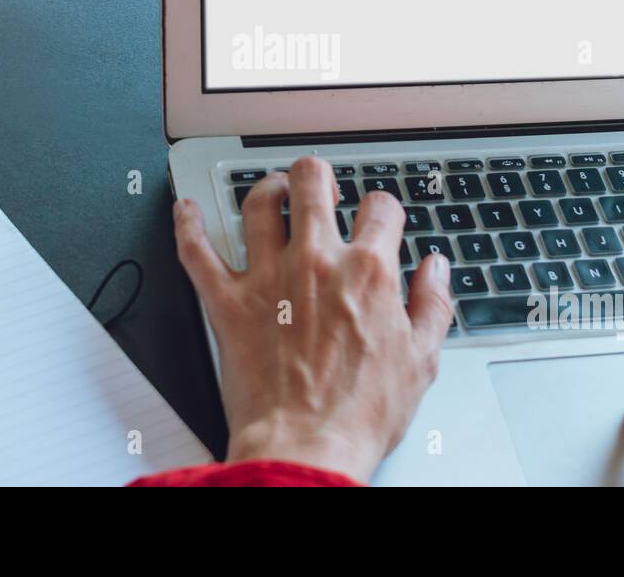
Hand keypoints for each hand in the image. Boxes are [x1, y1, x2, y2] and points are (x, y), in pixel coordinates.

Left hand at [173, 156, 453, 482]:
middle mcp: (316, 263)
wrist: (307, 447)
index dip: (382, 208)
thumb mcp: (421, 361)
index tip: (378, 219)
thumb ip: (433, 305)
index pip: (380, 207)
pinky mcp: (228, 303)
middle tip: (318, 188)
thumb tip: (436, 269)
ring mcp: (267, 279)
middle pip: (312, 183)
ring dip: (265, 189)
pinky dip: (188, 225)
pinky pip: (197, 252)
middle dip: (317, 176)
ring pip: (258, 205)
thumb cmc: (360, 414)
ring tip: (271, 192)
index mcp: (368, 272)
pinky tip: (187, 209)